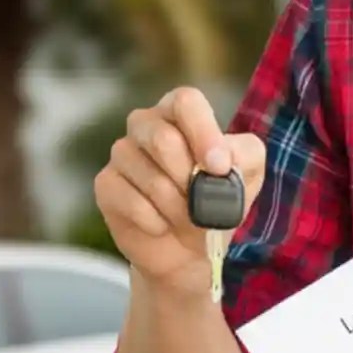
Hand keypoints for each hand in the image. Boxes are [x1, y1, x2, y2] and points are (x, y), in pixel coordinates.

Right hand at [94, 87, 266, 294]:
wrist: (187, 250)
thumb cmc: (216, 202)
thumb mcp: (246, 174)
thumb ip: (245, 154)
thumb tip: (222, 156)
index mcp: (179, 113)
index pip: (185, 102)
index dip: (203, 132)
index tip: (219, 167)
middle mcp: (145, 125)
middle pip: (162, 139)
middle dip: (189, 180)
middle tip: (202, 202)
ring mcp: (121, 154)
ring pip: (149, 176)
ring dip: (176, 206)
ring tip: (185, 217)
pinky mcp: (106, 184)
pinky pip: (132, 201)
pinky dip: (155, 221)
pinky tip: (161, 225)